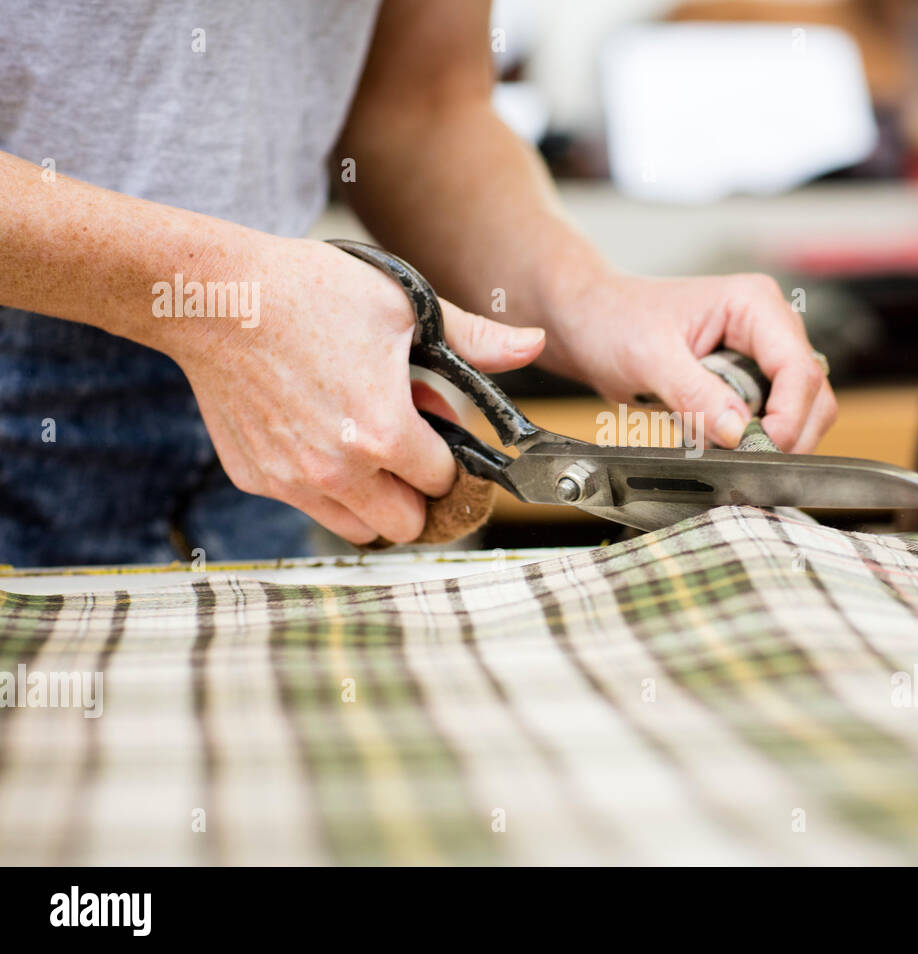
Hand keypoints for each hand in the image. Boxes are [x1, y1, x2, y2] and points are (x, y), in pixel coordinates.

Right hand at [167, 238, 543, 544]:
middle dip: (418, 491)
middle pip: (407, 523)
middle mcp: (337, 471)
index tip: (438, 431)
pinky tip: (318, 435)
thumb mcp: (405, 306)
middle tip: (408, 448)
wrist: (215, 297)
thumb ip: (475, 340)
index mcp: (383, 434)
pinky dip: (323, 488)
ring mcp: (291, 480)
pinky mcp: (255, 477)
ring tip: (366, 445)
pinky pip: (307, 506)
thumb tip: (534, 343)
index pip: (443, 481)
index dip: (449, 456)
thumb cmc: (309, 292)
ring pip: (358, 529)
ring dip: (374, 500)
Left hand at [539, 271, 834, 452]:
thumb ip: (695, 394)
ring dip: (769, 441)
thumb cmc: (614, 322)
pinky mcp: (749, 382)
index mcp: (755, 305)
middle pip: (812, 394)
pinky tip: (715, 444)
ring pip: (798, 412)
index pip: (799, 369)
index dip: (789, 417)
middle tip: (746, 464)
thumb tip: (740, 433)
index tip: (762, 451)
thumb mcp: (650, 358)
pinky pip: (769, 421)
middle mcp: (769, 327)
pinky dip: (751, 442)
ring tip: (721, 451)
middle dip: (787, 434)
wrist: (590, 322)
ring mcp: (762, 356)